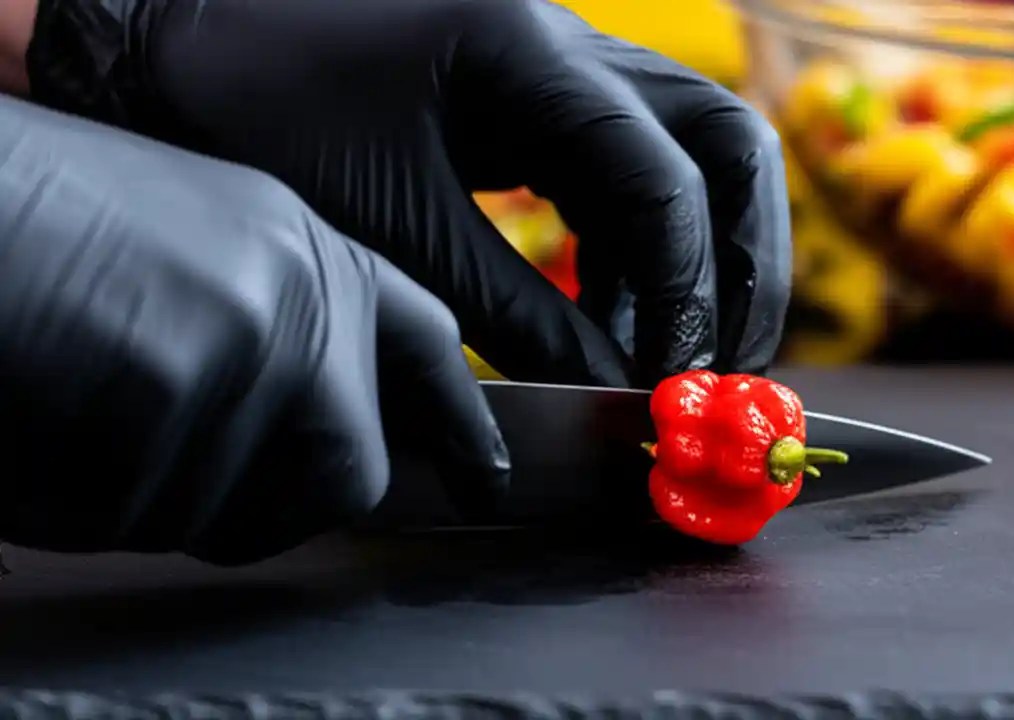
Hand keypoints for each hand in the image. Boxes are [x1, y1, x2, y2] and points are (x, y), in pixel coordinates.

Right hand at [0, 95, 507, 565]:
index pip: (423, 343)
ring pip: (226, 511)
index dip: (456, 419)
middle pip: (349, 471)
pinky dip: (74, 501)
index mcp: (301, 249)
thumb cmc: (37, 216)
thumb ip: (270, 327)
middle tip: (180, 480)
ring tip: (70, 406)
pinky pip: (137, 516)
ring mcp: (245, 340)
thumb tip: (304, 428)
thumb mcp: (189, 244)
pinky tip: (37, 419)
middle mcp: (296, 292)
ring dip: (143, 498)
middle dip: (274, 509)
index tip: (484, 475)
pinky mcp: (170, 389)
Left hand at [27, 0, 790, 387]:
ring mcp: (562, 66)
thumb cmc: (265, 111)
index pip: (668, 178)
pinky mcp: (539, 98)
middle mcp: (573, 45)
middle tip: (718, 359)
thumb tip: (609, 384)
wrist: (184, 36)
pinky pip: (632, 166)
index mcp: (536, 55)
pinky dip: (641, 243)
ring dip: (701, 253)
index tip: (674, 380)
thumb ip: (516, 311)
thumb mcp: (395, 229)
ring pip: (695, 149)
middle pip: (726, 140)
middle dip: (741, 260)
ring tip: (669, 349)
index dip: (687, 292)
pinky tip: (610, 311)